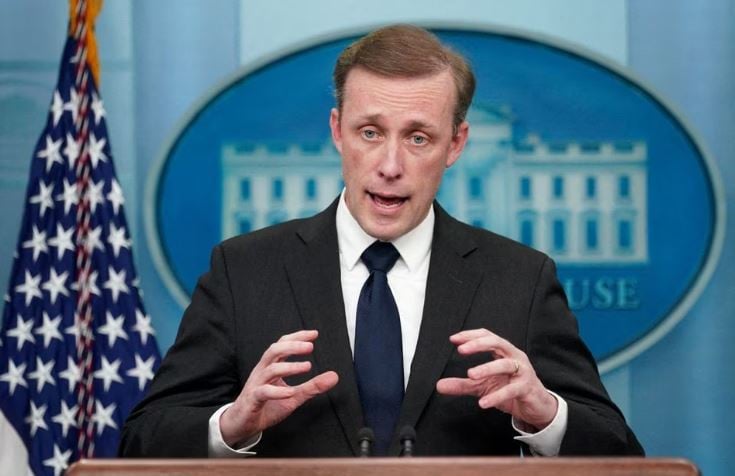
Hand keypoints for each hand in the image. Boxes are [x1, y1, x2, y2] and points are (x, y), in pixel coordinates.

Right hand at [219, 330, 338, 445]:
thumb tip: (334, 376)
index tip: (314, 334)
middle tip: (310, 347)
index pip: (282, 345)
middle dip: (292, 346)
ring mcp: (256, 384)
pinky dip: (278, 391)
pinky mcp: (253, 399)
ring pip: (270, 369)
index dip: (297, 337)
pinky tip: (290, 392)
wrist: (242, 424)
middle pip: (274, 351)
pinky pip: (264, 392)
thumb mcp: (294, 396)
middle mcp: (262, 371)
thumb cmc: (266, 406)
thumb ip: (312, 386)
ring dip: (290, 367)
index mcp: (271, 366)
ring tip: (307, 366)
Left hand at [436, 328, 556, 430]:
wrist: (535, 406)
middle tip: (461, 350)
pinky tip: (483, 402)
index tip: (453, 339)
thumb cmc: (510, 389)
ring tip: (470, 375)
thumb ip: (462, 384)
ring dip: (487, 368)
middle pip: (497, 342)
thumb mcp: (483, 386)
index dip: (470, 336)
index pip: (487, 336)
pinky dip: (497, 396)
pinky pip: (512, 390)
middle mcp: (514, 357)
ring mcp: (522, 371)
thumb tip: (439, 385)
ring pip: (505, 364)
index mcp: (504, 352)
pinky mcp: (527, 388)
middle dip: (478, 344)